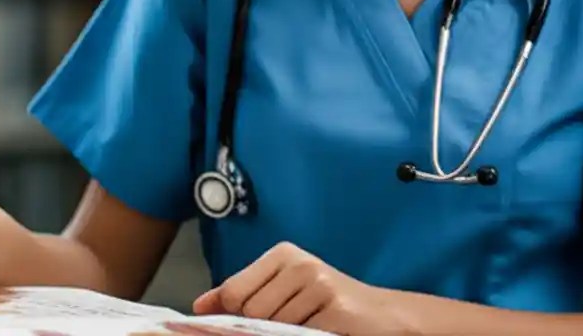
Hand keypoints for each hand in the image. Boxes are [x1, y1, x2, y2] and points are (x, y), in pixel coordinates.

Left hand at [192, 242, 413, 335]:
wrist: (382, 316)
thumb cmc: (327, 304)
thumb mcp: (281, 290)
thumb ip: (241, 294)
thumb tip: (199, 305)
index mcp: (283, 254)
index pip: (233, 292)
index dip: (237, 315)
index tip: (252, 319)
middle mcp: (300, 264)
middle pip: (251, 313)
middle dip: (265, 327)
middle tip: (294, 322)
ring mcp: (320, 284)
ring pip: (273, 327)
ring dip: (289, 334)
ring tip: (311, 325)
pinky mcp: (336, 308)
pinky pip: (300, 335)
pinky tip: (322, 329)